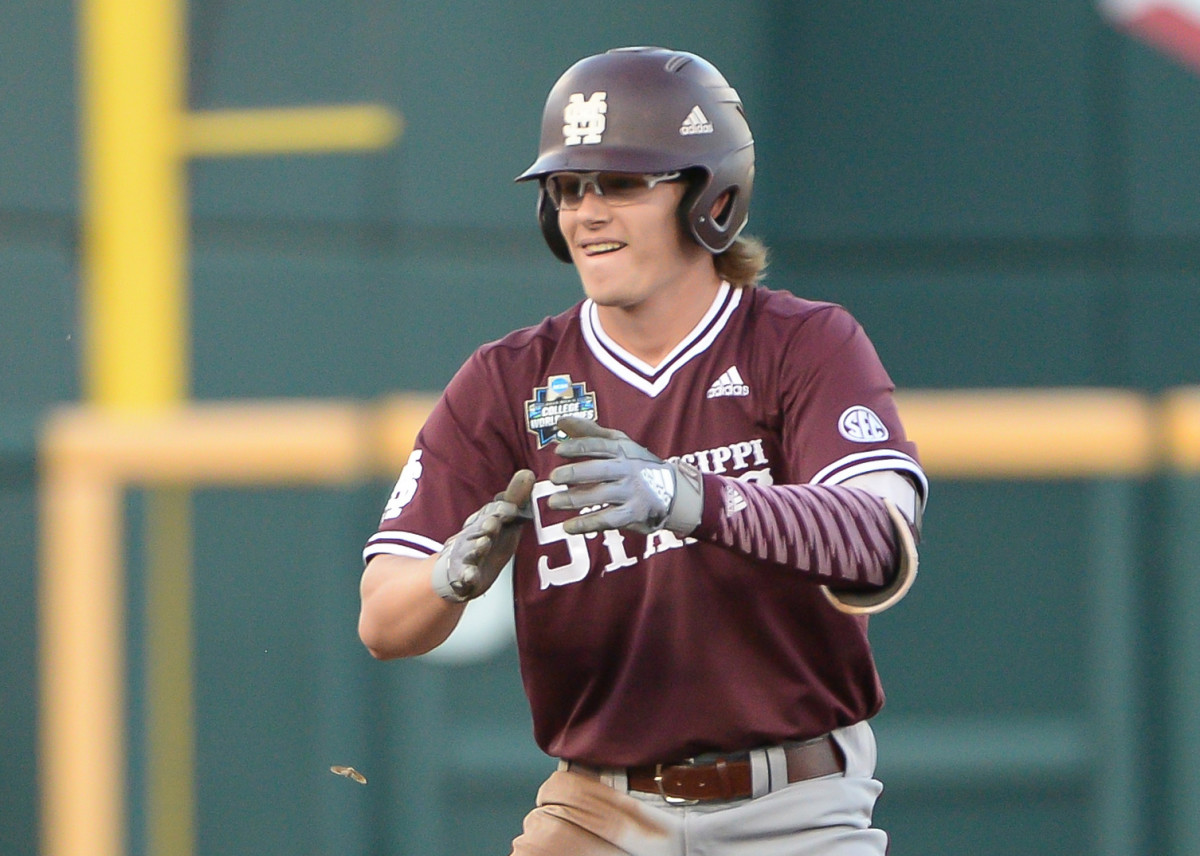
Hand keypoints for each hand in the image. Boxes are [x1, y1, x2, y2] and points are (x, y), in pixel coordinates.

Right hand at [431, 470, 535, 602]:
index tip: (511, 509)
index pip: (493, 512)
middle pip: (479, 528)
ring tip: (482, 544)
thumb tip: (528, 473)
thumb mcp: (502, 521)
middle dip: (486, 525)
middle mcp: (472, 535)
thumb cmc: (485, 540)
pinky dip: (466, 576)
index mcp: (484, 521)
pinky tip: (470, 576)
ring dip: (476, 547)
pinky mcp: (463, 575)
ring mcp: (466, 555)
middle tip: (493, 523)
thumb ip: (514, 500)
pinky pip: (463, 576)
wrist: (456, 570)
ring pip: (470, 550)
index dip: (502, 510)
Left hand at [547, 416, 702, 535]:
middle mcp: (627, 470)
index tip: (559, 450)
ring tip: (553, 502)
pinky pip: (607, 519)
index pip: (600, 446)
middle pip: (600, 470)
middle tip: (553, 478)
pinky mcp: (632, 514)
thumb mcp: (619, 444)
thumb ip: (589, 433)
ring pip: (601, 495)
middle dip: (575, 473)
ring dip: (575, 499)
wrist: (673, 493)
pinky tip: (568, 526)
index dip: (579, 447)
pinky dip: (587, 524)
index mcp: (622, 450)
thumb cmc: (636, 465)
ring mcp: (631, 493)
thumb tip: (560, 421)